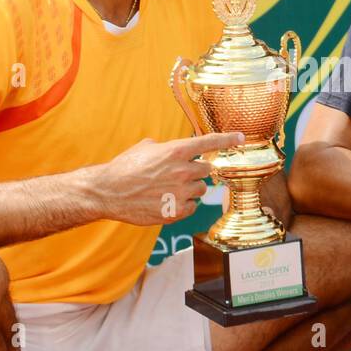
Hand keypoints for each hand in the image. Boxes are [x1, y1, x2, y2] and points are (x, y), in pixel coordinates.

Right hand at [91, 132, 244, 225]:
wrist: (108, 192)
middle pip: (207, 170)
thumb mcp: (145, 148)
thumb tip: (170, 150)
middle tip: (179, 175)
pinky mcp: (177, 212)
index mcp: (176, 151)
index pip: (209, 142)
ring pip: (201, 190)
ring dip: (190, 189)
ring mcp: (181, 193)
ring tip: (168, 190)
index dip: (228, 139)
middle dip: (196, 172)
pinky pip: (192, 207)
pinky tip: (166, 202)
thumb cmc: (124, 167)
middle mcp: (183, 171)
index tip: (241, 138)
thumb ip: (166, 148)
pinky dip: (184, 205)